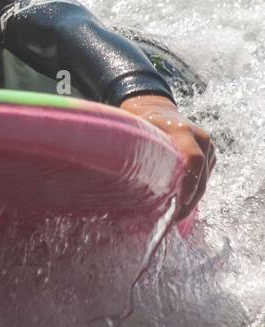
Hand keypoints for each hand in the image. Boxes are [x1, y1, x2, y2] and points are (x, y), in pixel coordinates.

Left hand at [116, 93, 215, 220]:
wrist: (155, 108)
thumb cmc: (140, 121)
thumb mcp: (135, 129)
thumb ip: (135, 147)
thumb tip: (117, 175)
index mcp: (182, 129)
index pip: (193, 159)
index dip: (188, 184)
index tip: (178, 203)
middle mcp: (200, 138)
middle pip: (201, 175)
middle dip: (190, 199)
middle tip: (175, 218)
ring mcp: (208, 147)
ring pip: (204, 179)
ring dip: (192, 199)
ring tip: (177, 216)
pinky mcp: (210, 155)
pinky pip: (204, 177)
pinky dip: (193, 191)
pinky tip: (181, 204)